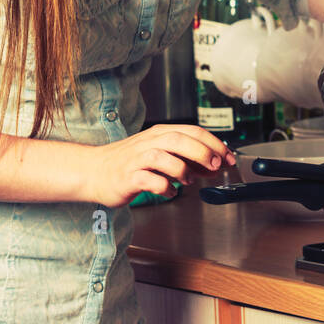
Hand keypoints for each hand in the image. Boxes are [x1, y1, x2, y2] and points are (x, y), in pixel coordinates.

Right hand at [75, 123, 235, 206]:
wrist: (94, 171)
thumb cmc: (129, 163)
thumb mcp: (160, 154)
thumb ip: (186, 158)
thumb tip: (214, 165)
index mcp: (160, 133)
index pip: (194, 131)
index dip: (215, 144)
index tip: (229, 157)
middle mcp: (149, 142)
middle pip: (181, 140)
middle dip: (204, 153)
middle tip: (216, 166)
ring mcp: (138, 159)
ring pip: (166, 157)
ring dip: (183, 170)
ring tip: (188, 181)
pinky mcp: (129, 177)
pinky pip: (151, 182)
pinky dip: (165, 188)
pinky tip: (169, 192)